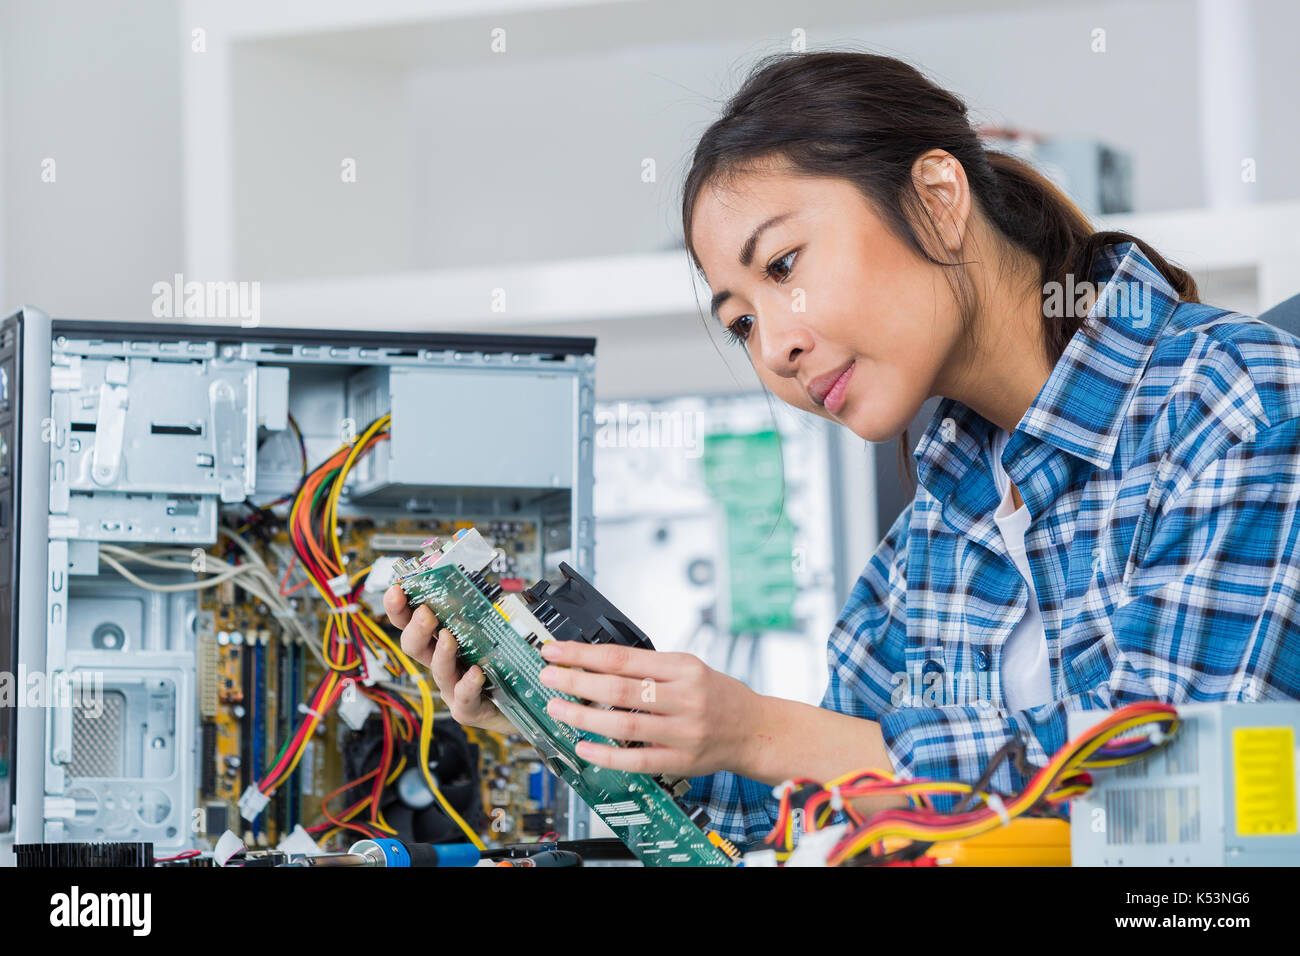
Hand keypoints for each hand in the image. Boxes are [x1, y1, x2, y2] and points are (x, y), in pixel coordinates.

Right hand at [383, 583, 513, 734]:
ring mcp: (451, 687)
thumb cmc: (501, 661)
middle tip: (425, 613)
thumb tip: (475, 584)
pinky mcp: (468, 708)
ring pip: (439, 672)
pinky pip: (464, 698)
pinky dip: (468, 685)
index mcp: (439, 641)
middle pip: (414, 647)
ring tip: (449, 638)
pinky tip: (476, 673)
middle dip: (416, 629)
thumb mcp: (490, 628)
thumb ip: (480, 609)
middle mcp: (440, 663)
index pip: (410, 623)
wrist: (520, 700)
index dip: (399, 608)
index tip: (397, 590)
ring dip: (442, 653)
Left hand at [535, 639, 759, 777]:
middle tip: (549, 678)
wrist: (755, 729)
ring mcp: (682, 732)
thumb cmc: (719, 695)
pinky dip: (606, 755)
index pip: (623, 657)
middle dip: (576, 682)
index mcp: (683, 668)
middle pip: (619, 689)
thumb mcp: (689, 667)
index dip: (583, 654)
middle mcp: (684, 698)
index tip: (556, 651)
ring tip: (557, 708)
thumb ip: (649, 666)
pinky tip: (583, 747)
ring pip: (624, 725)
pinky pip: (636, 760)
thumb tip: (596, 663)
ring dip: (584, 717)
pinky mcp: (680, 761)